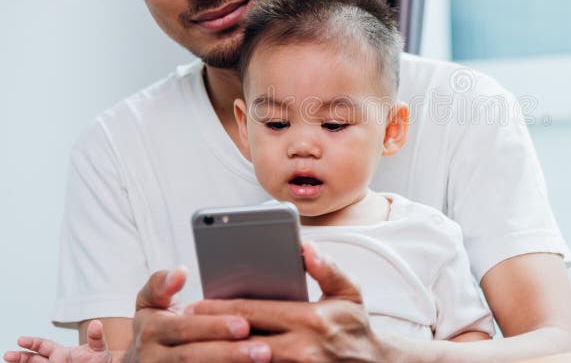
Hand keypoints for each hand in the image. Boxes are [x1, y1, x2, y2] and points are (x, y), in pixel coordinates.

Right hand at [4, 320, 110, 362]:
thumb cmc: (99, 360)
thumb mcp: (99, 348)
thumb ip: (96, 337)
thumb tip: (96, 323)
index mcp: (62, 352)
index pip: (44, 346)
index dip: (32, 342)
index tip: (20, 340)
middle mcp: (55, 362)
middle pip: (33, 360)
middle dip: (20, 357)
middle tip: (7, 355)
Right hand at [122, 267, 271, 362]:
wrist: (139, 360)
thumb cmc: (156, 325)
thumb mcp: (150, 302)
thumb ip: (161, 284)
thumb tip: (180, 272)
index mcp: (150, 330)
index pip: (185, 328)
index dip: (214, 327)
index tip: (244, 325)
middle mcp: (152, 358)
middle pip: (193, 357)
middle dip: (230, 353)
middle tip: (264, 350)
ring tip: (263, 360)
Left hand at [187, 242, 385, 361]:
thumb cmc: (355, 327)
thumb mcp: (349, 292)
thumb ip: (327, 269)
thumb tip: (305, 248)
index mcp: (309, 320)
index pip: (253, 312)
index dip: (220, 308)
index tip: (195, 305)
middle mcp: (300, 348)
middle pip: (241, 339)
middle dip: (211, 332)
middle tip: (184, 326)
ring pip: (246, 362)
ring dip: (219, 354)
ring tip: (194, 346)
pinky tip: (222, 359)